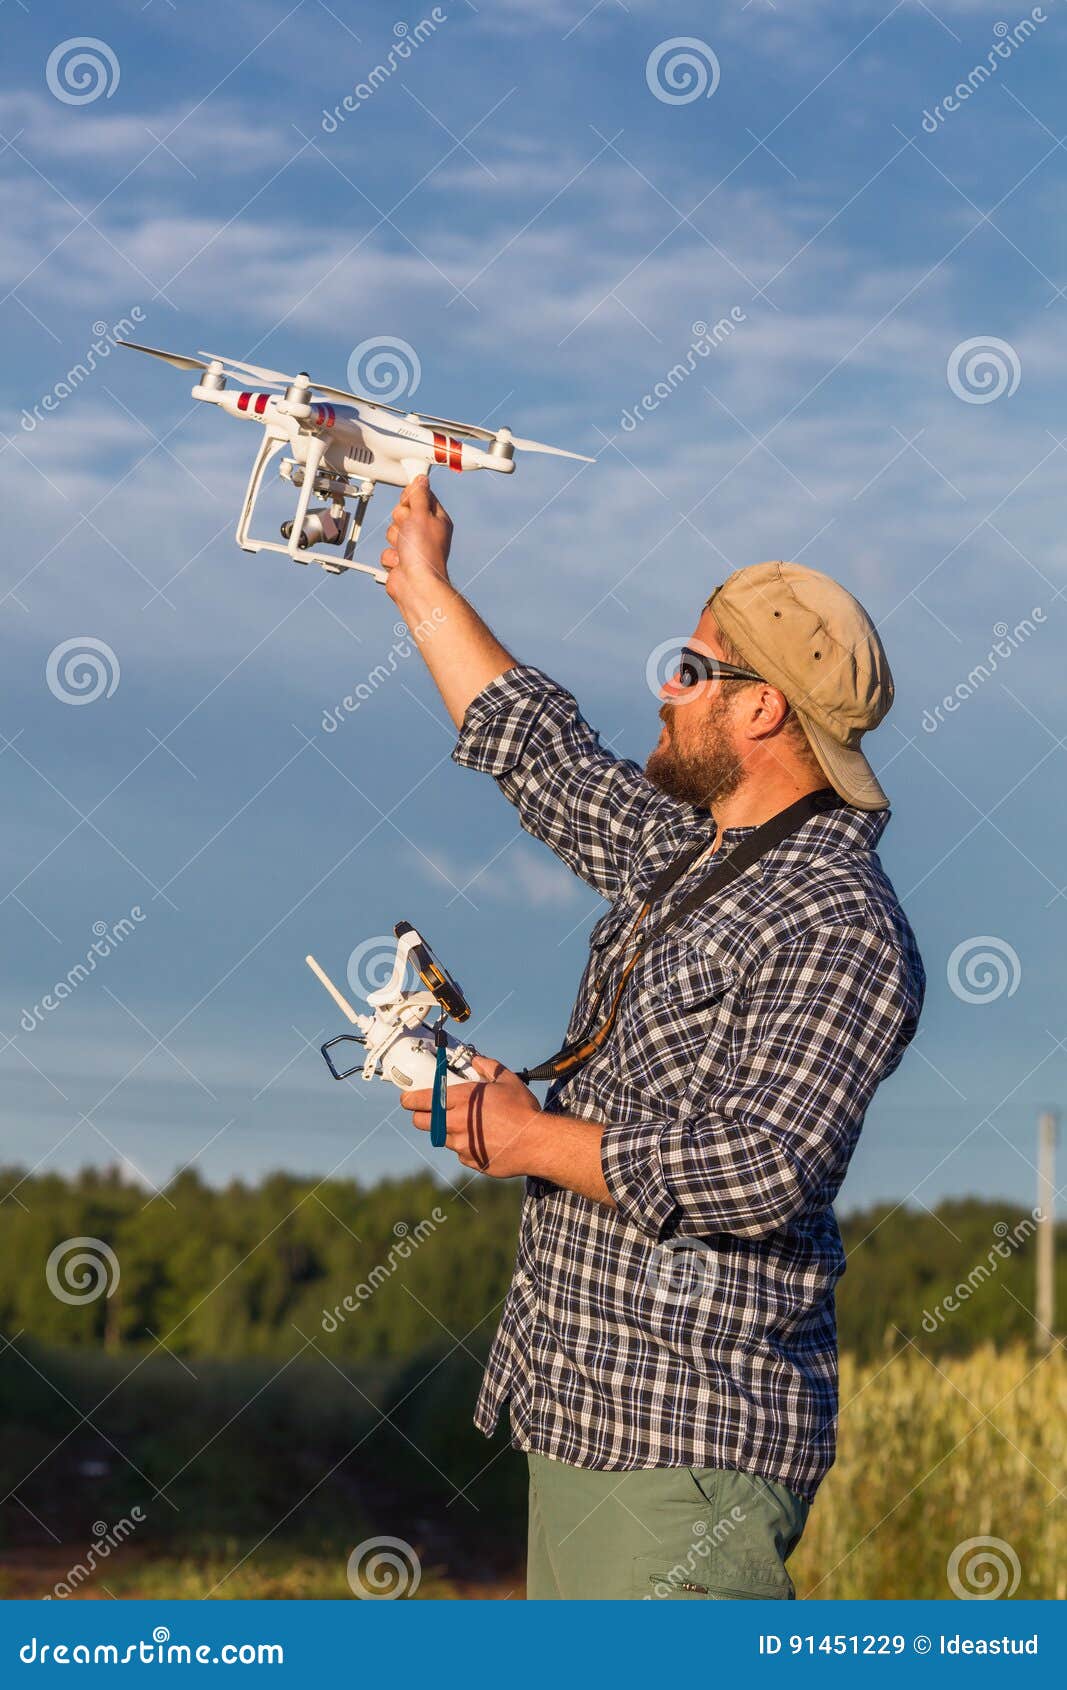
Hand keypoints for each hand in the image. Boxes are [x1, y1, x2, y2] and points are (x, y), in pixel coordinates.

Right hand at [380, 475, 452, 604]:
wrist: (415, 585)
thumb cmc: (423, 551)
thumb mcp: (421, 514)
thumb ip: (419, 494)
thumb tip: (422, 479)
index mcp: (436, 519)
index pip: (421, 495)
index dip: (411, 497)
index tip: (409, 502)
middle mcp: (426, 532)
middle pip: (402, 512)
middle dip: (400, 520)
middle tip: (408, 530)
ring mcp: (412, 546)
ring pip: (392, 530)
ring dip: (395, 539)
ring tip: (405, 549)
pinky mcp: (401, 560)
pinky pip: (387, 550)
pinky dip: (391, 556)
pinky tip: (401, 562)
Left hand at [400, 1053, 544, 1176]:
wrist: (537, 1143)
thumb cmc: (523, 1110)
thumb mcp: (507, 1080)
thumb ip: (487, 1067)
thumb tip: (476, 1059)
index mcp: (462, 1099)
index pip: (420, 1100)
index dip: (409, 1099)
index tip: (407, 1098)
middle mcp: (456, 1122)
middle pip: (421, 1122)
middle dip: (420, 1115)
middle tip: (430, 1111)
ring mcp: (462, 1145)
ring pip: (441, 1137)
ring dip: (447, 1130)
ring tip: (467, 1124)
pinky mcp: (471, 1161)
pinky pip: (460, 1153)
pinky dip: (465, 1146)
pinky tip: (482, 1139)